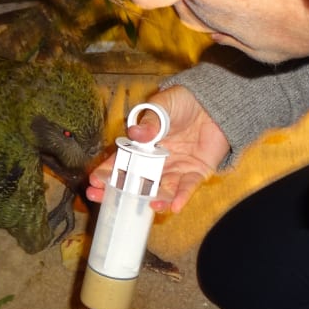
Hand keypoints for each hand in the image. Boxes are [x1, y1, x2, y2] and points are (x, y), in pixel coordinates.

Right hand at [87, 85, 229, 212]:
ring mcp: (175, 169)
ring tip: (148, 205)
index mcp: (143, 145)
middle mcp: (156, 161)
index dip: (107, 171)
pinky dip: (181, 198)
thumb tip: (135, 133)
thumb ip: (150, 121)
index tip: (95, 180)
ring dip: (154, 200)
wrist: (214, 103)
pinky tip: (175, 206)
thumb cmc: (184, 101)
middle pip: (135, 182)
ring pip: (162, 190)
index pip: (121, 162)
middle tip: (102, 198)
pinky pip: (187, 188)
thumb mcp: (163, 106)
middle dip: (119, 192)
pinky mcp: (196, 173)